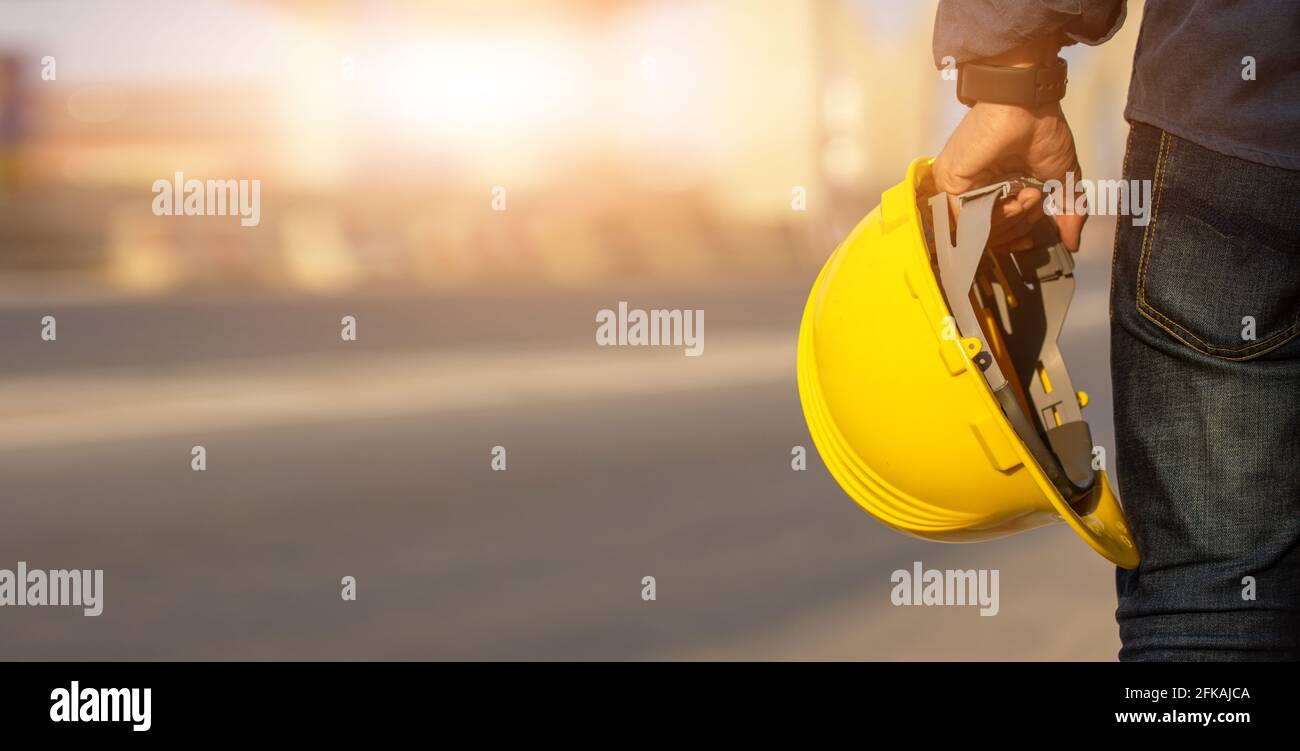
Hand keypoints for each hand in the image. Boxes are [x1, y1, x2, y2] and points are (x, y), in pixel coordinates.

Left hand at [933, 101, 1084, 252]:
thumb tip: (1073, 241)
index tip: (1034, 235)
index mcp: (1000, 190)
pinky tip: (1012, 200)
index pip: (999, 230)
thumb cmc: (1044, 132)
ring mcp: (962, 188)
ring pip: (978, 229)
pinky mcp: (949, 182)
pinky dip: (994, 217)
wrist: (1027, 107)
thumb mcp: (1064, 179)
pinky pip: (965, 220)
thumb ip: (1070, 211)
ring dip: (1010, 220)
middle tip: (1033, 200)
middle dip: (1018, 226)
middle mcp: (979, 191)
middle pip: (990, 233)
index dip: (1017, 238)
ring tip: (1026, 195)